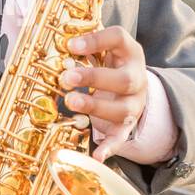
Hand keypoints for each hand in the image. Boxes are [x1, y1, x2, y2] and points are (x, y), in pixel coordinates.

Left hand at [59, 25, 147, 161]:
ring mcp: (134, 104)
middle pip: (124, 80)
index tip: (71, 45)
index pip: (119, 39)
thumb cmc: (108, 64)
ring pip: (121, 110)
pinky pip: (120, 138)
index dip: (97, 41)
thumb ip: (83, 46)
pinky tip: (96, 155)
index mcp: (130, 53)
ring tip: (69, 102)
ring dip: (95, 107)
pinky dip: (109, 148)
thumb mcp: (101, 50)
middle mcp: (137, 78)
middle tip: (66, 78)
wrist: (131, 90)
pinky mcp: (127, 126)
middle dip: (94, 78)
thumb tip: (57, 43)